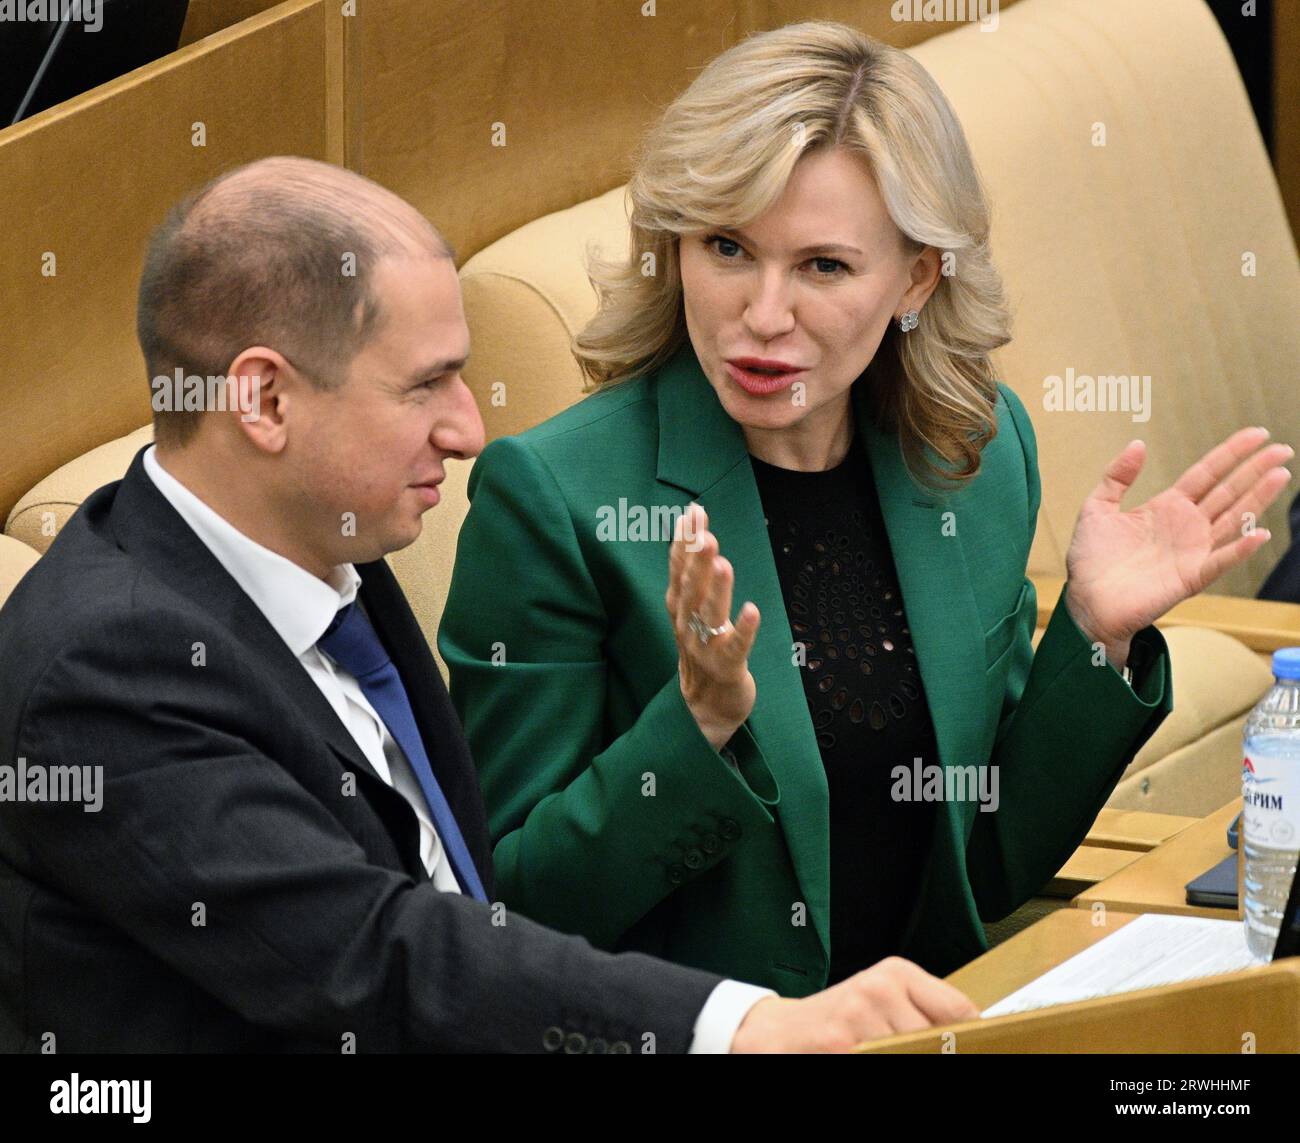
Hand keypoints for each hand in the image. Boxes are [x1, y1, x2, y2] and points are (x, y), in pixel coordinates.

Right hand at [665, 503, 760, 750]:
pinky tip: (752, 610)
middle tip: (705, 534)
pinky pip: (735, 647)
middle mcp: (687, 626)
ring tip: (723, 563)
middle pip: (691, 590)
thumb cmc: (702, 650)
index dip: (684, 543)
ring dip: (716, 590)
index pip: (679, 570)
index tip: (692, 513)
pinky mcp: (726, 667)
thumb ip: (693, 576)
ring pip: (709, 616)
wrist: (705, 706)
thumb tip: (696, 532)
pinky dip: (743, 629)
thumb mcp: (692, 612)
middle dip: (697, 562)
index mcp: (679, 609)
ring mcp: (704, 648)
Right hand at [730, 956, 980, 1051]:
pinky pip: (883, 1058)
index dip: (973, 1041)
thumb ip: (925, 1014)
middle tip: (909, 1049)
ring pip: (913, 1052)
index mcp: (897, 973)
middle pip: (938, 1041)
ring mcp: (859, 1016)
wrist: (776, 1034)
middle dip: (933, 1054)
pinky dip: (878, 1059)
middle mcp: (879, 988)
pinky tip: (863, 1054)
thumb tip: (978, 1037)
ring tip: (878, 1049)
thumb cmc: (836, 1022)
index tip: (980, 1049)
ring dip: (902, 1056)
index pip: (960, 1011)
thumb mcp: (882, 1003)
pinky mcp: (841, 1043)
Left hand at [1064, 427, 1292, 659]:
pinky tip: (1260, 533)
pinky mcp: (1190, 578)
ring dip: (1258, 499)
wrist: (1086, 601)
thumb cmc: (1091, 559)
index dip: (1230, 453)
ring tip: (1280, 475)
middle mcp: (1186, 526)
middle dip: (1255, 470)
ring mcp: (1192, 552)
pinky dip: (1240, 549)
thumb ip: (1117, 476)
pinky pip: (1220, 561)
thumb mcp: (1097, 508)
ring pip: (1233, 520)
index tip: (1257, 434)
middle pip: (1229, 492)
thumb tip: (1139, 443)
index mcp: (1167, 507)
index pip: (1206, 474)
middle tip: (1283, 450)